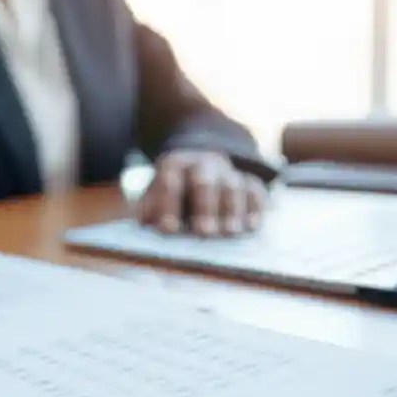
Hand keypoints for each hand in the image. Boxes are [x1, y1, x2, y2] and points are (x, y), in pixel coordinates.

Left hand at [137, 150, 267, 236]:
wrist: (198, 173)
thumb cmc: (171, 195)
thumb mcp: (153, 198)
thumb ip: (146, 211)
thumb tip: (141, 228)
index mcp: (174, 164)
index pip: (169, 181)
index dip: (167, 204)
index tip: (168, 229)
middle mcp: (203, 163)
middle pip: (204, 182)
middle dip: (204, 207)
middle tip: (204, 232)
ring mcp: (228, 172)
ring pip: (233, 186)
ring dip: (232, 210)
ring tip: (230, 232)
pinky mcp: (249, 183)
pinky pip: (256, 191)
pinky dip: (255, 207)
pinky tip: (252, 226)